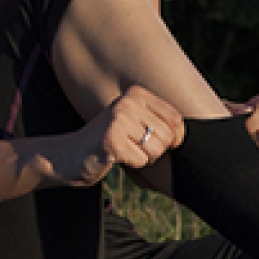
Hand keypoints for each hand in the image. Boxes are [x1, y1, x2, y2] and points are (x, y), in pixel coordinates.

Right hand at [66, 85, 184, 185]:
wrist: (71, 155)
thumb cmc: (111, 141)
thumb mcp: (137, 123)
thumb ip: (161, 122)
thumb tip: (187, 135)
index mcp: (137, 93)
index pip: (176, 119)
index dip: (173, 138)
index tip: (151, 139)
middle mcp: (128, 101)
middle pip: (168, 137)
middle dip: (154, 150)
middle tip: (131, 145)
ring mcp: (118, 119)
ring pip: (157, 150)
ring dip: (143, 157)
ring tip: (124, 149)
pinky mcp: (111, 139)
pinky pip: (141, 161)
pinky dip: (132, 165)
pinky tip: (115, 156)